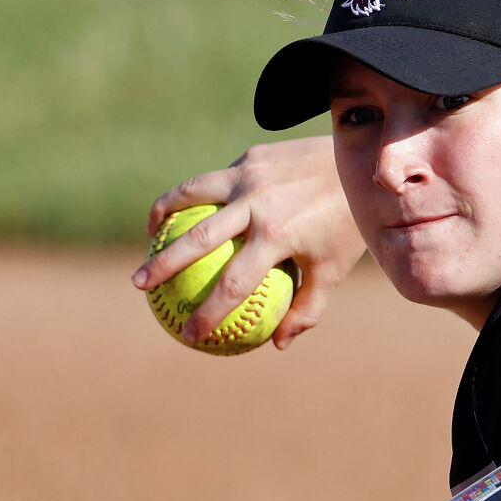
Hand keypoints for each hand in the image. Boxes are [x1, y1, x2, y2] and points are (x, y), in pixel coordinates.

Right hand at [132, 136, 364, 349]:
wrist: (360, 165)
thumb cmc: (346, 226)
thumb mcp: (333, 271)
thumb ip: (306, 309)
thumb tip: (277, 343)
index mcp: (279, 236)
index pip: (234, 284)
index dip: (209, 313)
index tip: (190, 334)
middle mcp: (259, 204)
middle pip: (199, 239)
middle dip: (164, 264)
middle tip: (140, 285)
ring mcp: (252, 176)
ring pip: (192, 195)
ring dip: (163, 216)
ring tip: (148, 237)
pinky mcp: (251, 158)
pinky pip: (212, 180)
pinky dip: (190, 195)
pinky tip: (179, 210)